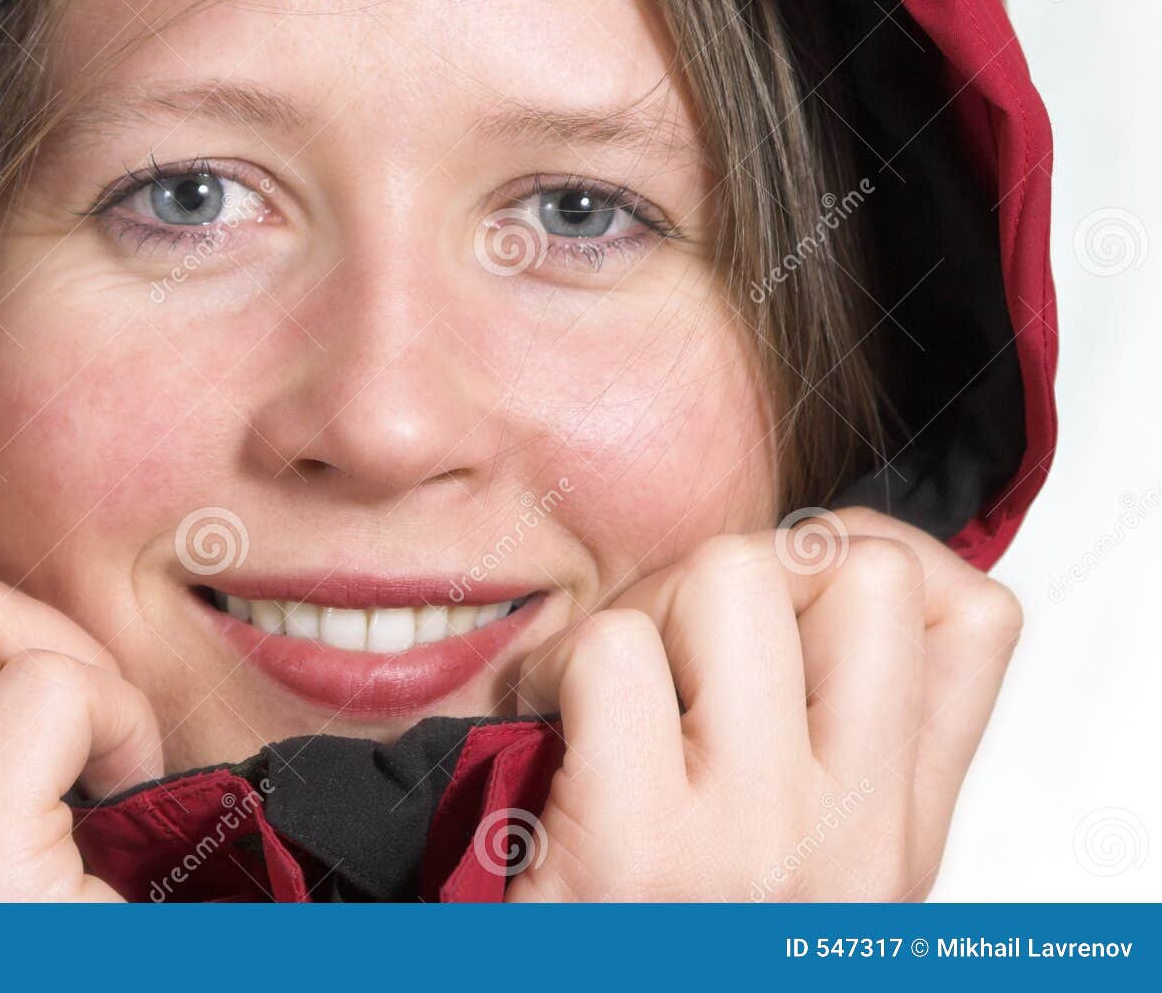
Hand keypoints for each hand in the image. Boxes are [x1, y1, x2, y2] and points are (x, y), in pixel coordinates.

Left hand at [507, 507, 1022, 900]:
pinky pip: (611, 652)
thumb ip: (834, 750)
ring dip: (643, 607)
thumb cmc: (670, 950)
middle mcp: (850, 837)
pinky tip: (542, 723)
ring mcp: (753, 841)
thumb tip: (823, 590)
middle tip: (671, 642)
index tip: (788, 591)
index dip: (871, 560)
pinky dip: (556, 665)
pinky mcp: (633, 847)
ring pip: (729, 577)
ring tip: (603, 684)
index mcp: (895, 833)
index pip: (968, 617)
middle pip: (853, 567)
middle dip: (741, 569)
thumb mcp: (804, 872)